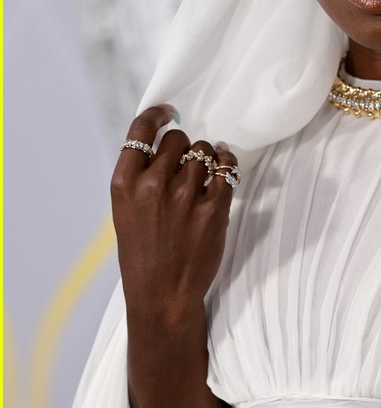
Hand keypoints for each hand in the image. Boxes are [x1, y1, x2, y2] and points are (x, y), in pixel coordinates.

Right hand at [111, 104, 238, 330]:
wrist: (162, 294)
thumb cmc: (143, 253)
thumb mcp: (126, 211)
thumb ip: (141, 177)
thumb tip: (166, 141)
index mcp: (124, 184)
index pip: (141, 130)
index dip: (158, 115)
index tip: (169, 113)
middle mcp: (152, 185)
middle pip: (178, 140)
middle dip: (184, 147)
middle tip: (185, 163)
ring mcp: (185, 197)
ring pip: (203, 151)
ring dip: (206, 157)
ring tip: (204, 171)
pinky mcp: (213, 210)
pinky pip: (227, 170)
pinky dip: (228, 163)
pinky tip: (225, 165)